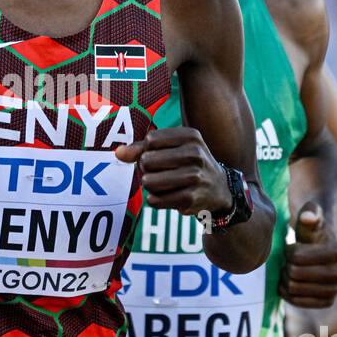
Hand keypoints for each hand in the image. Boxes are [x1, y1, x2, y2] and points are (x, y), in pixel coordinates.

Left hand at [115, 127, 229, 217]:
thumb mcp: (172, 148)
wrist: (219, 190)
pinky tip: (167, 196)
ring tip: (162, 185)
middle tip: (158, 173)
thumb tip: (118, 153)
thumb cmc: (188, 164)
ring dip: (149, 186)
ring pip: (148, 181)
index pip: (150, 140)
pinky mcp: (190, 198)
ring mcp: (194, 177)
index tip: (158, 156)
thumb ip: (142, 148)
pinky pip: (154, 200)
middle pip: (146, 160)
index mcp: (190, 136)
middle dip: (146, 169)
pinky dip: (155, 199)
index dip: (147, 150)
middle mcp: (195, 154)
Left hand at [280, 201, 336, 308]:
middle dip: (285, 265)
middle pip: (295, 274)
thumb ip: (309, 212)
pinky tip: (287, 284)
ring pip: (294, 289)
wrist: (320, 250)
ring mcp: (335, 289)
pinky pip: (298, 303)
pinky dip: (287, 294)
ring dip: (284, 279)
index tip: (291, 246)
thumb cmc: (311, 232)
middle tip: (288, 261)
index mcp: (336, 252)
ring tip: (288, 270)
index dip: (288, 251)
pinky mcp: (327, 302)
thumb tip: (308, 217)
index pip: (296, 256)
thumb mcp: (310, 218)